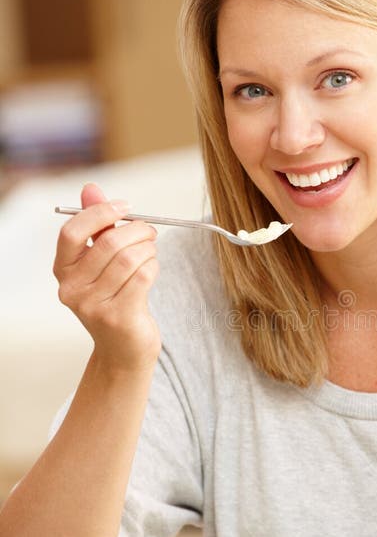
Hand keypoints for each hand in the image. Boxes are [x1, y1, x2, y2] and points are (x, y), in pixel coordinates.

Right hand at [54, 183, 160, 369]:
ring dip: (148, 249)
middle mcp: (72, 289)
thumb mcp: (101, 261)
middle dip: (137, 230)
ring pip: (130, 258)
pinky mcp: (118, 317)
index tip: (124, 205)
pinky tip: (152, 269)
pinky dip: (154, 266)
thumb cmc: (115, 297)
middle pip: (109, 243)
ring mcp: (93, 306)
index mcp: (63, 270)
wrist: (124, 348)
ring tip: (151, 252)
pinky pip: (143, 276)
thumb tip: (90, 188)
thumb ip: (96, 225)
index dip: (100, 213)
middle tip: (150, 231)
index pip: (72, 232)